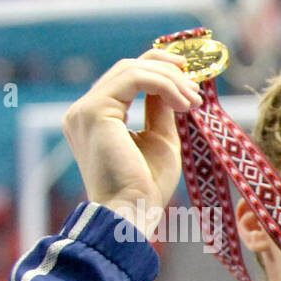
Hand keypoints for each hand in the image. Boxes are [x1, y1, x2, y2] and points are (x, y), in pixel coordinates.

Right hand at [61, 48, 203, 237]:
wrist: (132, 213)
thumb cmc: (146, 187)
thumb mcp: (160, 139)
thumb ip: (160, 109)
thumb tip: (172, 82)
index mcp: (97, 117)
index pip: (126, 77)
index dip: (159, 69)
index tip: (191, 80)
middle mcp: (84, 110)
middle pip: (128, 67)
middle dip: (169, 72)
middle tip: (196, 92)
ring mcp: (85, 109)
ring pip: (132, 69)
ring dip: (170, 80)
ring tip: (193, 102)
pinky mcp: (94, 111)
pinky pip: (134, 78)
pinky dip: (164, 85)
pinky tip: (183, 104)